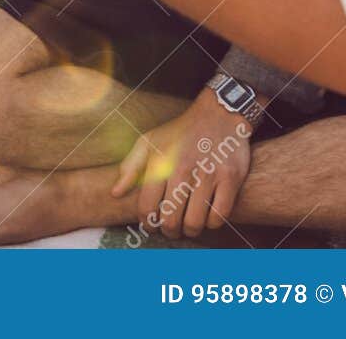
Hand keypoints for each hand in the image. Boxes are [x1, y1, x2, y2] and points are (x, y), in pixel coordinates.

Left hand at [113, 90, 253, 238]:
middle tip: (171, 230)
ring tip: (189, 226)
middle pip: (170, 221)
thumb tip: (115, 194)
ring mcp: (208, 175)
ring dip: (190, 231)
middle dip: (169, 232)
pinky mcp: (230, 179)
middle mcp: (182, 170)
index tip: (151, 226)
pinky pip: (219, 215)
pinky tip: (208, 217)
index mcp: (159, 163)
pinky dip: (212, 223)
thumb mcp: (148, 141)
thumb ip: (130, 167)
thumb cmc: (179, 132)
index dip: (147, 224)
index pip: (147, 208)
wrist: (218, 114)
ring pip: (195, 222)